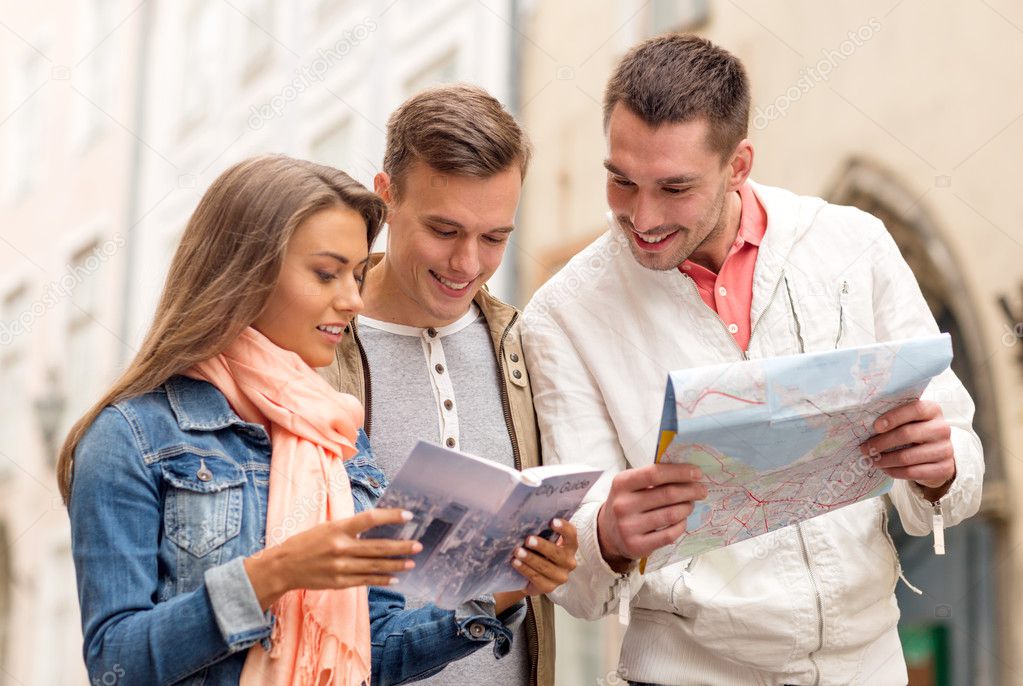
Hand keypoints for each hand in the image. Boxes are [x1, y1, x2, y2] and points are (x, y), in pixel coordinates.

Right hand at [244, 508, 422, 609]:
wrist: (283, 566)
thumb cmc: (307, 543)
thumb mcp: (327, 527)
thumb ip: (350, 527)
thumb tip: (376, 524)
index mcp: (337, 529)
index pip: (369, 519)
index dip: (390, 517)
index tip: (408, 516)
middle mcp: (340, 548)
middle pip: (377, 547)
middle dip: (400, 547)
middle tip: (418, 545)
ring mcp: (340, 567)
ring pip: (374, 566)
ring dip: (396, 564)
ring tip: (411, 562)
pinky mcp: (339, 583)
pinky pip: (365, 581)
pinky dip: (382, 580)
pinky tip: (395, 578)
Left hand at [495, 519, 578, 612]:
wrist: (533, 576)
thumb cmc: (539, 552)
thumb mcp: (544, 541)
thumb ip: (543, 532)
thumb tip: (528, 518)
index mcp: (570, 546)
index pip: (571, 535)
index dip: (563, 528)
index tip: (552, 521)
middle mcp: (569, 562)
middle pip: (557, 553)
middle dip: (542, 546)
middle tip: (528, 539)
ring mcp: (560, 577)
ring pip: (545, 567)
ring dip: (530, 558)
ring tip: (517, 551)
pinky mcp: (549, 587)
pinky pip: (536, 577)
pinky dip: (525, 569)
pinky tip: (515, 562)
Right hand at [596, 463, 706, 571]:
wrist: (607, 532)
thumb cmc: (626, 502)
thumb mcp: (630, 485)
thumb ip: (652, 477)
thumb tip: (687, 472)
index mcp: (621, 483)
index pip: (654, 473)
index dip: (679, 472)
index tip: (697, 473)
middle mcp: (622, 505)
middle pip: (667, 494)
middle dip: (690, 491)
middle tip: (701, 490)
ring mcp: (628, 527)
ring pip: (670, 515)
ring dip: (687, 507)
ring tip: (690, 505)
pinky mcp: (636, 545)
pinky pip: (669, 534)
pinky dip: (681, 526)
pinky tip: (682, 520)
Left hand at [860, 399, 955, 499]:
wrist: (938, 453)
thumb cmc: (916, 431)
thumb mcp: (910, 420)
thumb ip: (895, 417)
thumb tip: (864, 422)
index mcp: (933, 410)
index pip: (915, 409)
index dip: (893, 417)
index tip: (875, 427)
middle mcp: (942, 428)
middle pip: (907, 434)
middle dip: (881, 442)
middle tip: (865, 448)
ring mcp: (946, 449)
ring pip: (908, 456)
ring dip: (885, 460)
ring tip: (873, 460)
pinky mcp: (944, 468)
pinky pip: (913, 472)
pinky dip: (895, 472)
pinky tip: (886, 469)